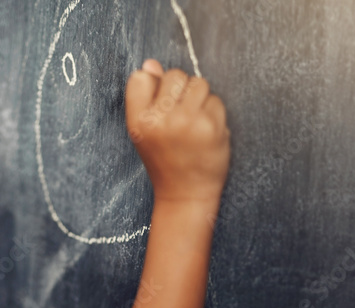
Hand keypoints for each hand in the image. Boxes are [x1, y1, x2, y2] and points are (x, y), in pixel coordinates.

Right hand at [125, 59, 230, 202]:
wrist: (185, 194)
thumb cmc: (166, 160)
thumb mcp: (145, 132)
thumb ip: (145, 98)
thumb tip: (151, 64)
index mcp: (138, 120)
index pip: (141, 77)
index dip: (155, 84)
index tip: (162, 102)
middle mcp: (161, 119)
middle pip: (175, 75)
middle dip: (182, 89)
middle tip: (182, 114)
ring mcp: (187, 121)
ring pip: (199, 83)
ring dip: (200, 98)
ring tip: (195, 122)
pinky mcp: (211, 126)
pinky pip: (216, 100)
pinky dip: (214, 112)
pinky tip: (207, 131)